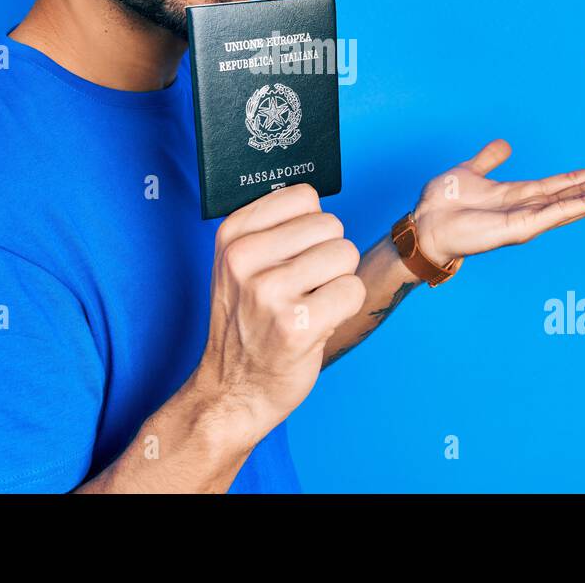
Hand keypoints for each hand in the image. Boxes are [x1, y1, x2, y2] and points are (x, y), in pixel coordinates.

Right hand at [193, 183, 365, 438]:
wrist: (233, 389)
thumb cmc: (247, 322)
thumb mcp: (239, 265)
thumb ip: (272, 228)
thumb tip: (318, 202)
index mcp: (232, 235)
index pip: (304, 197)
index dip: (312, 227)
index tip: (293, 255)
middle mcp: (245, 258)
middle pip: (331, 225)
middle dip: (329, 255)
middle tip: (304, 286)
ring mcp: (269, 292)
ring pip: (345, 254)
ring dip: (338, 281)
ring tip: (310, 304)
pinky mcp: (296, 325)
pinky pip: (352, 291)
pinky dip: (345, 308)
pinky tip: (318, 323)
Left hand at [411, 139, 584, 266]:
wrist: (423, 224)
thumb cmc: (442, 204)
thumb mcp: (470, 171)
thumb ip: (489, 160)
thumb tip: (504, 144)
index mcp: (522, 195)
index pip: (566, 183)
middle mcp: (531, 209)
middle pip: (579, 193)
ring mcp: (529, 220)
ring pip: (576, 204)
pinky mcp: (520, 228)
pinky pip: (557, 214)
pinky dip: (582, 205)